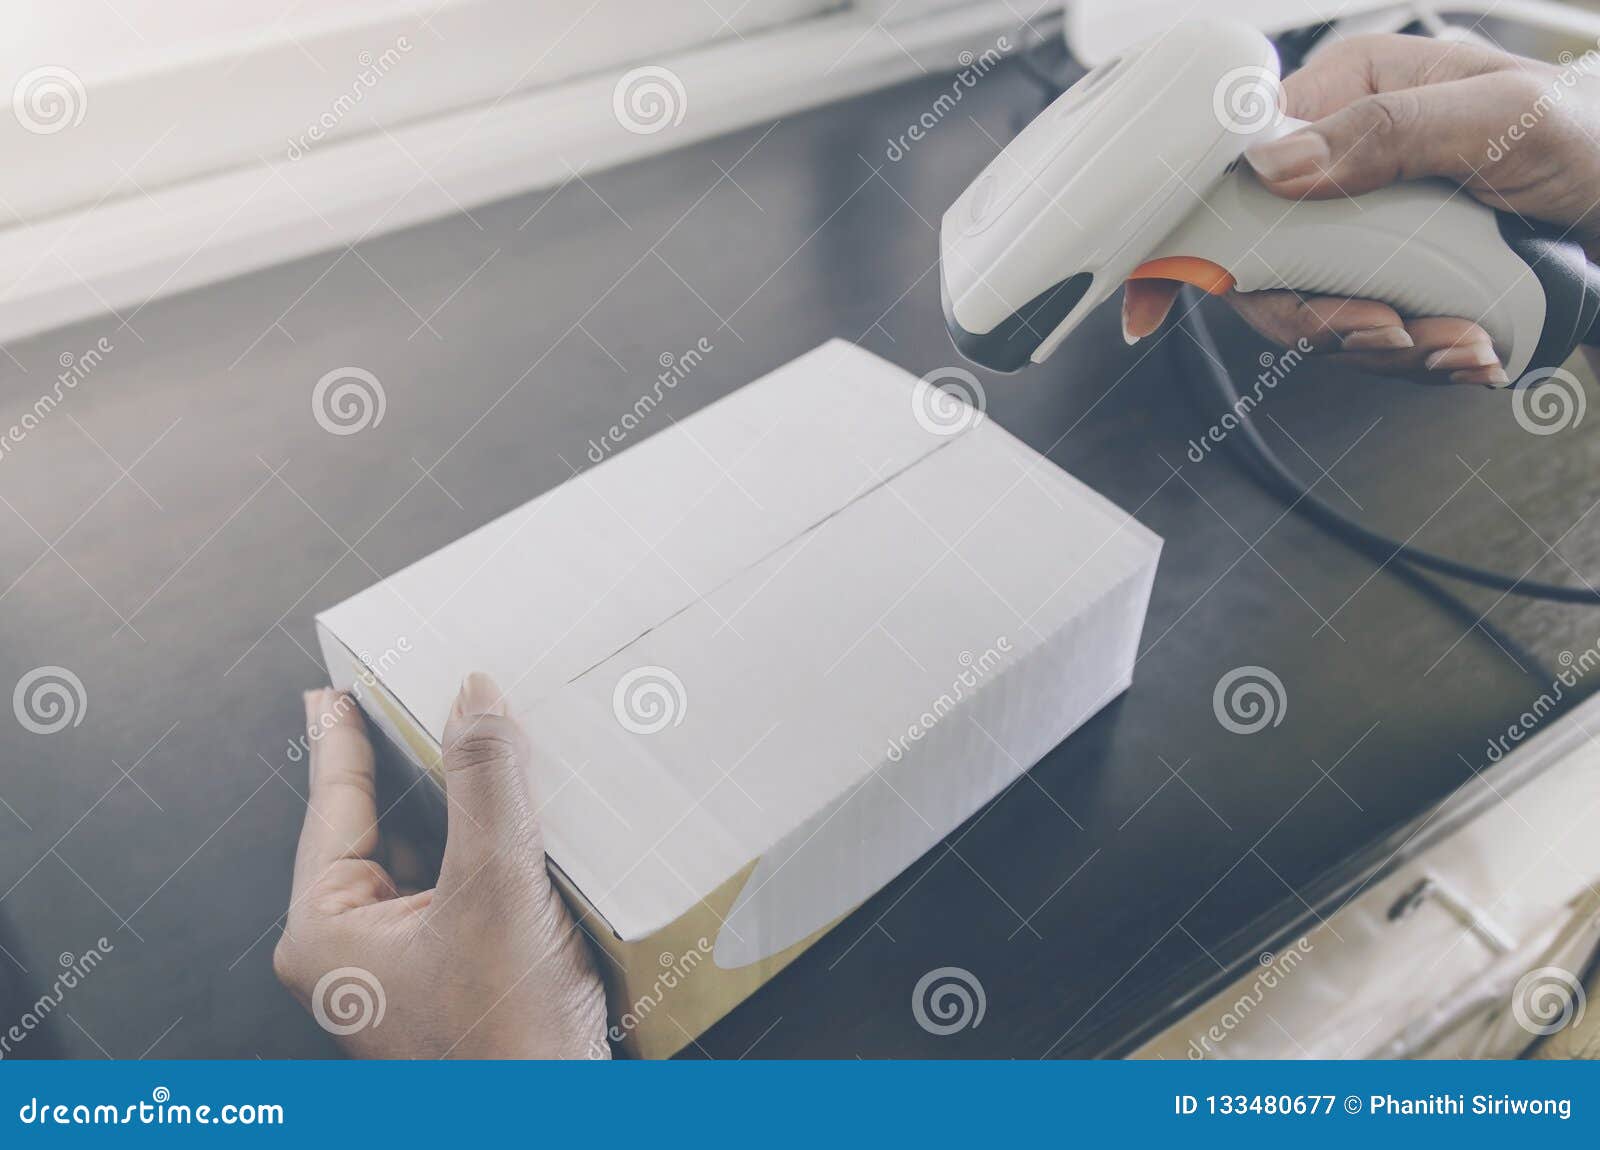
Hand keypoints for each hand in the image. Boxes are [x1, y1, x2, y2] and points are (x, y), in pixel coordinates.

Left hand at [273, 674, 609, 1057]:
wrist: (556, 1123)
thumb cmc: (506, 1039)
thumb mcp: (496, 887)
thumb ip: (486, 783)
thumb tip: (474, 695)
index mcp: (326, 931)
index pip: (334, 805)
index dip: (341, 736)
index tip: (334, 687)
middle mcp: (352, 951)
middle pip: (379, 827)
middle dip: (409, 766)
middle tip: (418, 697)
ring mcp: (403, 967)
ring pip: (426, 857)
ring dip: (459, 806)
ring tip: (479, 746)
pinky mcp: (453, 976)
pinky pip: (462, 888)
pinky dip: (489, 847)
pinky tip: (520, 815)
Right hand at [1124, 33, 1599, 385]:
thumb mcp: (1504, 119)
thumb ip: (1388, 133)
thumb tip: (1274, 164)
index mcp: (1349, 98)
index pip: (1233, 166)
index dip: (1183, 236)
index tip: (1149, 302)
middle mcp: (1342, 164)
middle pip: (1260, 263)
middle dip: (1318, 315)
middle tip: (1382, 331)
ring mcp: (1364, 228)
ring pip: (1312, 311)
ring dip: (1384, 346)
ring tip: (1460, 342)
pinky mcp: (1393, 280)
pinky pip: (1365, 338)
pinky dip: (1416, 360)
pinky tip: (1469, 349)